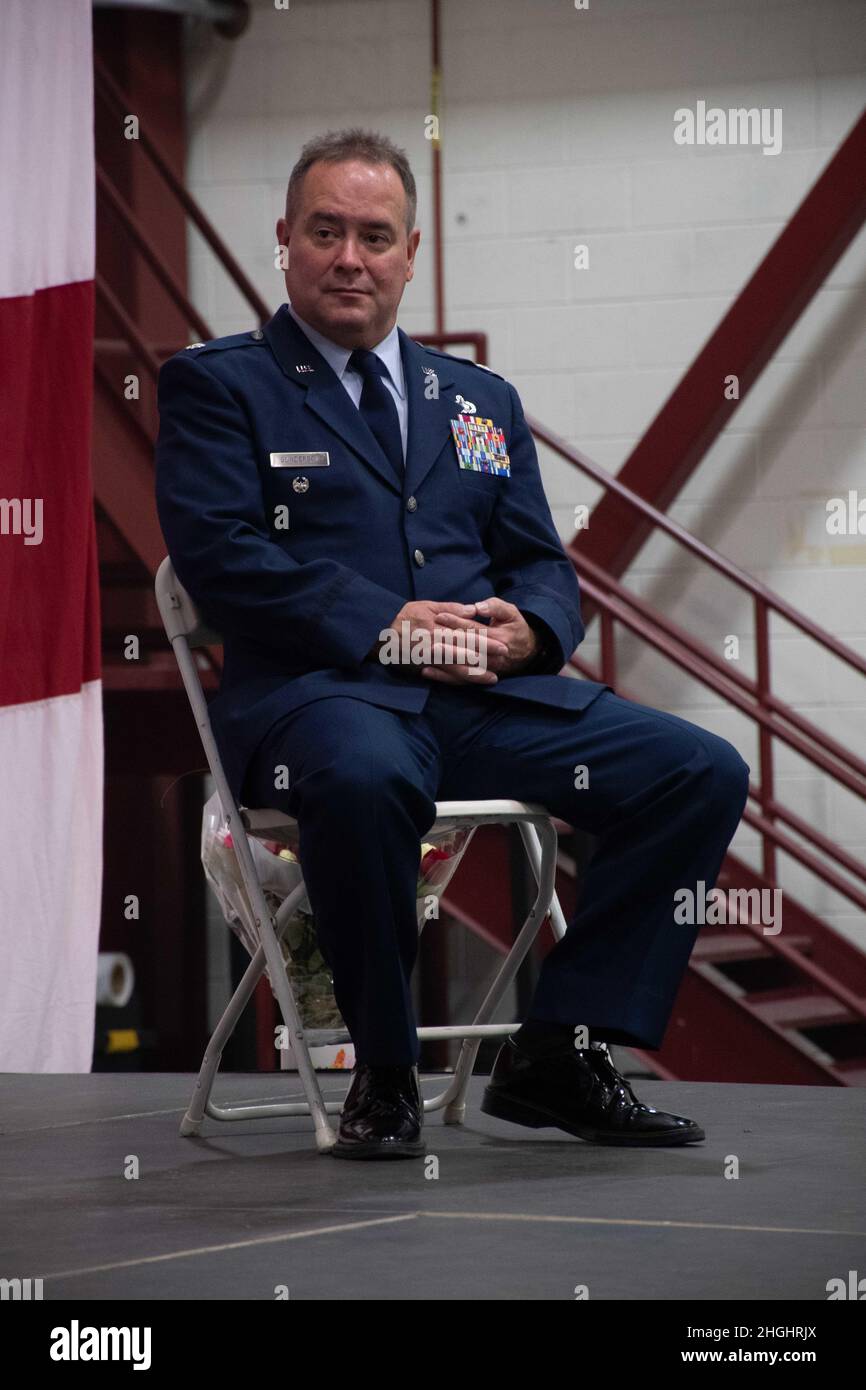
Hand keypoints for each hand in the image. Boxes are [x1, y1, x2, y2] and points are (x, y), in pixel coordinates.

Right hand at [366, 600, 509, 685]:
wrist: (377, 633)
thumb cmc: (403, 617)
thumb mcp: (425, 605)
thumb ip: (450, 608)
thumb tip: (472, 610)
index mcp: (438, 626)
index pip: (467, 634)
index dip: (486, 641)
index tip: (502, 645)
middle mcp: (435, 643)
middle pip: (465, 652)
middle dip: (486, 658)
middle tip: (504, 661)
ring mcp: (428, 658)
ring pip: (456, 668)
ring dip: (475, 674)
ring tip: (492, 678)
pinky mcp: (422, 668)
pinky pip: (442, 676)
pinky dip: (457, 680)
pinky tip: (469, 683)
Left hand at [429, 596, 539, 681]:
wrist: (527, 652)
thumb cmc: (515, 628)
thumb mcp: (510, 612)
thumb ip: (495, 607)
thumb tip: (478, 607)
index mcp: (498, 637)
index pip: (473, 629)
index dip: (456, 621)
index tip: (439, 615)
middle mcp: (491, 656)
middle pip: (464, 648)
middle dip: (444, 642)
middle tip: (424, 636)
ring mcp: (484, 669)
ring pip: (460, 666)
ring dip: (440, 662)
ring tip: (422, 656)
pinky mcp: (478, 677)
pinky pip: (459, 679)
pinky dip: (442, 677)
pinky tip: (426, 671)